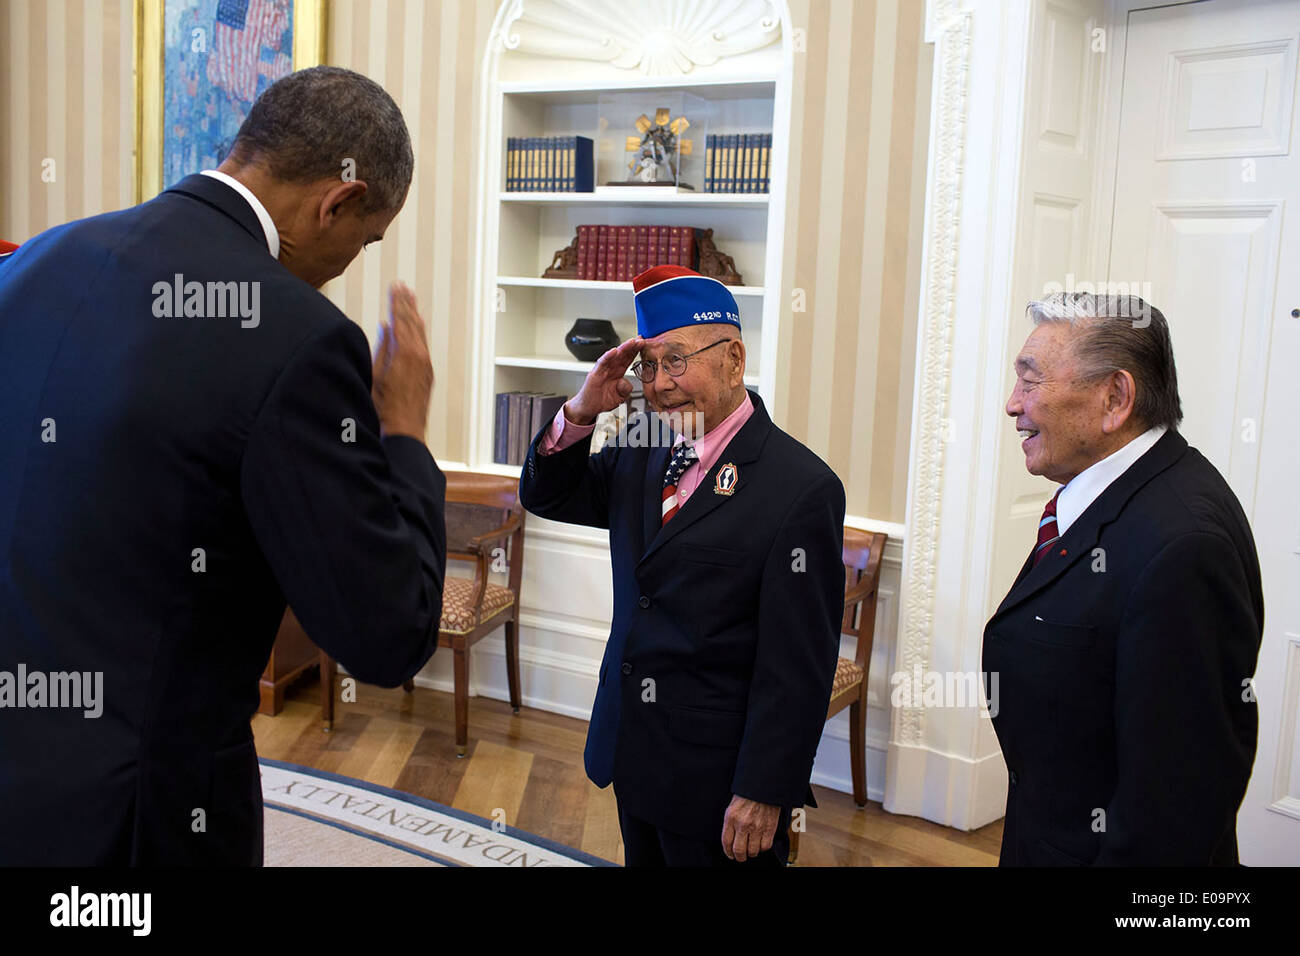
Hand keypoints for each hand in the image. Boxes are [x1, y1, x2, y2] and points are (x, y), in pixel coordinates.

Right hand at [372, 281, 433, 440]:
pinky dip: (419, 330)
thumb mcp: (375, 374)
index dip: (397, 302)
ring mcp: (426, 364)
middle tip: (403, 287)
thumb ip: (382, 347)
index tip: (395, 288)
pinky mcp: (427, 372)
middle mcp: (419, 355)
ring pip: (420, 332)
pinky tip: (417, 324)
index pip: (400, 319)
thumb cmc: (385, 407)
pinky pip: (424, 344)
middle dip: (406, 303)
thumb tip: (385, 328)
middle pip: (412, 322)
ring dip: (414, 314)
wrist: (404, 429)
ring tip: (411, 298)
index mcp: (405, 352)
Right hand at [563, 336, 642, 425]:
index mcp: (617, 372)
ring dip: (623, 348)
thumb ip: (625, 390)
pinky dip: (608, 356)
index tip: (644, 345)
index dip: (636, 351)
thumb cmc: (601, 401)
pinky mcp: (595, 374)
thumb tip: (625, 383)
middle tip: (641, 340)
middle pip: (623, 354)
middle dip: (632, 346)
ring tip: (631, 342)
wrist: (588, 408)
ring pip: (614, 356)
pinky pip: (602, 363)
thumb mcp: (619, 397)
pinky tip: (614, 351)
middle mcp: (610, 369)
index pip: (628, 359)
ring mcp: (603, 370)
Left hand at [721, 795, 780, 861]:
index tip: (730, 854)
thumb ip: (730, 823)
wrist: (764, 786)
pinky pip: (765, 846)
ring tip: (751, 850)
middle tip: (740, 857)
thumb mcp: (733, 806)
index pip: (726, 842)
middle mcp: (742, 824)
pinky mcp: (769, 828)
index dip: (728, 852)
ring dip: (751, 853)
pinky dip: (763, 848)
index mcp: (731, 817)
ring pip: (752, 851)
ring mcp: (757, 827)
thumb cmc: (748, 794)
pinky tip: (761, 844)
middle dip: (739, 857)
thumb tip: (730, 840)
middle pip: (738, 850)